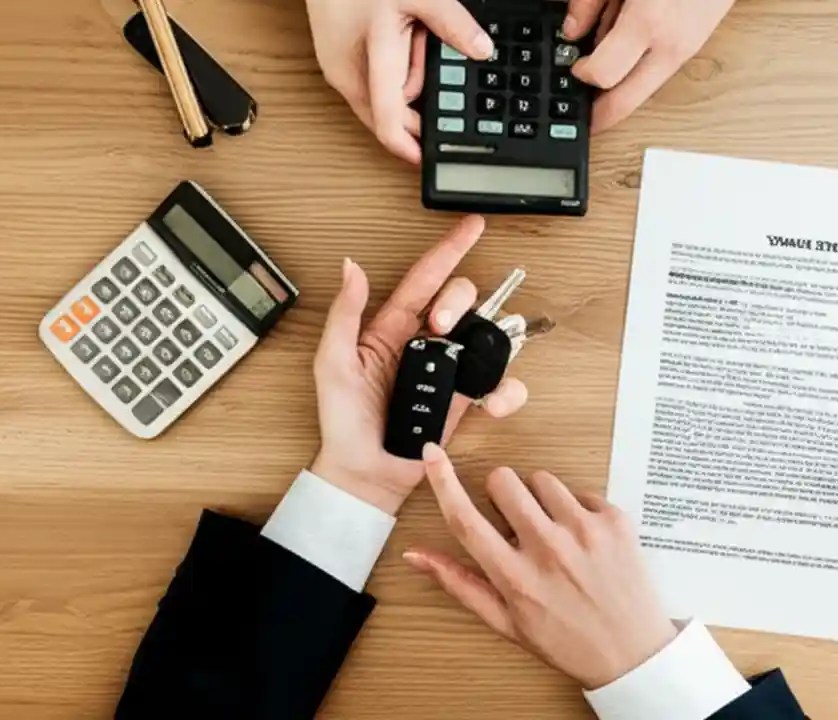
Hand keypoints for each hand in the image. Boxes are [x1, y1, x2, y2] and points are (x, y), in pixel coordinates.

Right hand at [305, 0, 494, 162]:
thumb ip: (450, 23)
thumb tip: (480, 50)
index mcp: (360, 69)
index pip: (389, 126)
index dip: (411, 149)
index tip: (430, 159)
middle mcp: (345, 76)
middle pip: (391, 111)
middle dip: (420, 93)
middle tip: (422, 45)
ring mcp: (341, 66)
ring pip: (387, 90)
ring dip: (410, 69)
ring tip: (409, 26)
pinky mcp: (341, 55)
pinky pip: (377, 73)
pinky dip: (397, 59)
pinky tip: (400, 28)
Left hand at [311, 216, 528, 515]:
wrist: (365, 472)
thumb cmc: (342, 422)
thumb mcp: (331, 362)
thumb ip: (344, 314)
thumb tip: (351, 267)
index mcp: (390, 328)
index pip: (424, 279)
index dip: (449, 250)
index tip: (472, 226)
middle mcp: (424, 344)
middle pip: (461, 299)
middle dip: (459, 299)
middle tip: (440, 324)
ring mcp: (448, 371)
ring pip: (486, 334)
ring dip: (489, 337)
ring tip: (465, 359)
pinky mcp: (465, 400)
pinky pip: (499, 383)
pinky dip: (505, 388)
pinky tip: (491, 399)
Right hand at [404, 444, 677, 689]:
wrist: (633, 652)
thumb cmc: (567, 641)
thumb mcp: (506, 622)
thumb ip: (460, 583)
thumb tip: (415, 554)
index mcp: (514, 577)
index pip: (465, 519)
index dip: (442, 481)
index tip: (432, 453)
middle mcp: (547, 549)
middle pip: (503, 480)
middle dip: (503, 492)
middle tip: (517, 519)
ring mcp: (584, 532)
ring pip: (541, 479)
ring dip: (541, 498)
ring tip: (555, 532)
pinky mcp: (614, 521)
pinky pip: (580, 491)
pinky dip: (577, 509)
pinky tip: (585, 540)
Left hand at [564, 0, 734, 132]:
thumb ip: (592, 0)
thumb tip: (572, 29)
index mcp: (648, 20)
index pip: (603, 75)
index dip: (582, 75)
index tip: (573, 67)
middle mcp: (671, 43)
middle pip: (626, 103)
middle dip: (601, 114)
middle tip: (583, 115)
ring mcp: (687, 48)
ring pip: (644, 89)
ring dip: (619, 86)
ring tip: (602, 62)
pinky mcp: (695, 46)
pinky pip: (659, 69)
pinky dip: (638, 68)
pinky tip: (628, 46)